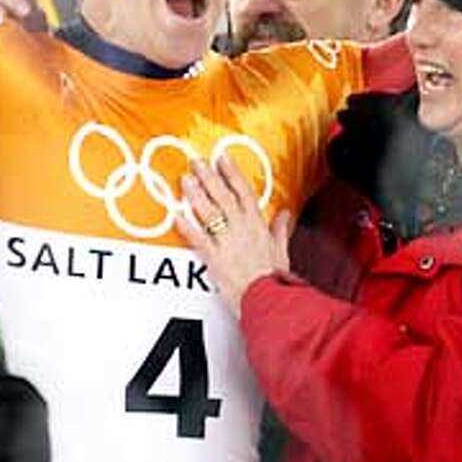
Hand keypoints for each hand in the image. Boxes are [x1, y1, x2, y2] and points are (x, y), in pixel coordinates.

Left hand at [176, 155, 291, 317]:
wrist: (269, 302)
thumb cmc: (276, 281)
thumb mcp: (282, 251)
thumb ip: (281, 230)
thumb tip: (285, 214)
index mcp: (258, 225)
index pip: (244, 191)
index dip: (232, 173)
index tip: (222, 158)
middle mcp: (242, 229)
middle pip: (223, 196)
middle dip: (209, 177)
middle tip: (196, 162)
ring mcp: (228, 242)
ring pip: (209, 212)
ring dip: (196, 194)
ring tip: (185, 180)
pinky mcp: (216, 258)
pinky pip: (198, 238)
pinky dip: (186, 226)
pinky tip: (176, 214)